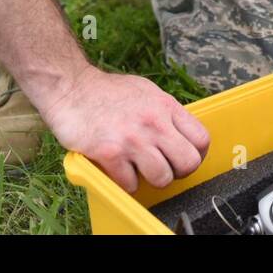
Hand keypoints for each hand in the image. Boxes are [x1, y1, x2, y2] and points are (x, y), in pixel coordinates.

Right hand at [41, 65, 210, 191]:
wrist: (72, 88)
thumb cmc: (107, 91)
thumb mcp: (147, 92)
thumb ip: (165, 112)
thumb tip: (180, 132)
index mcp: (166, 106)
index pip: (201, 139)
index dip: (197, 155)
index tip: (184, 159)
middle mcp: (154, 122)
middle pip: (188, 163)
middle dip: (178, 172)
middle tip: (164, 168)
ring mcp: (133, 139)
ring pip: (162, 178)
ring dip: (152, 179)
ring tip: (140, 170)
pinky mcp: (110, 153)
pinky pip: (130, 184)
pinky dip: (125, 182)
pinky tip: (119, 170)